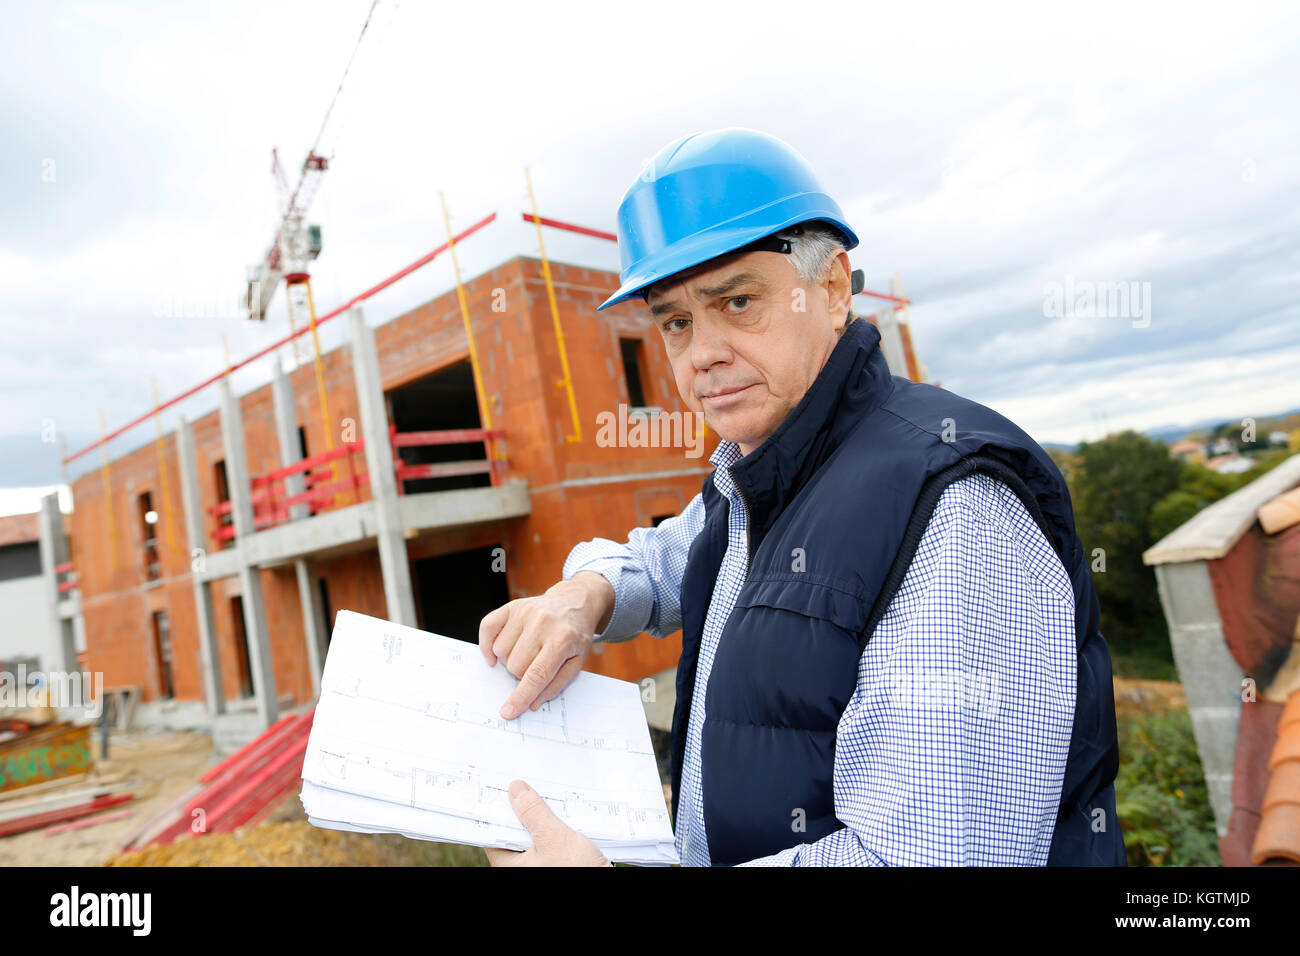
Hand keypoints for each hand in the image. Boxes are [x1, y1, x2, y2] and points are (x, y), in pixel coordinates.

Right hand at [478, 574, 612, 719]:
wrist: (575, 602)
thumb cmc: (575, 636)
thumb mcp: (577, 662)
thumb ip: (556, 685)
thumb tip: (532, 704)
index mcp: (563, 640)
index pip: (537, 675)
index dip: (521, 696)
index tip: (508, 712)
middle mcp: (543, 624)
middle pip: (515, 666)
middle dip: (522, 673)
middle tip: (535, 663)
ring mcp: (526, 612)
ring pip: (501, 651)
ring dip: (509, 658)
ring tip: (526, 650)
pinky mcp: (512, 606)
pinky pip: (487, 628)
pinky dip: (488, 644)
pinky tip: (498, 651)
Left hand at [485, 780, 612, 866]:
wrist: (603, 889)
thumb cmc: (576, 871)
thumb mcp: (554, 838)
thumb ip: (534, 813)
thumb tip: (516, 790)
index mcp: (508, 865)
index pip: (494, 831)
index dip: (499, 808)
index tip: (503, 787)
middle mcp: (519, 866)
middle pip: (514, 830)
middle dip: (523, 809)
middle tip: (527, 785)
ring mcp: (537, 864)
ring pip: (533, 834)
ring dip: (541, 817)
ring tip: (546, 795)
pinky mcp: (554, 862)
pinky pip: (548, 840)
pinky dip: (553, 826)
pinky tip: (562, 813)